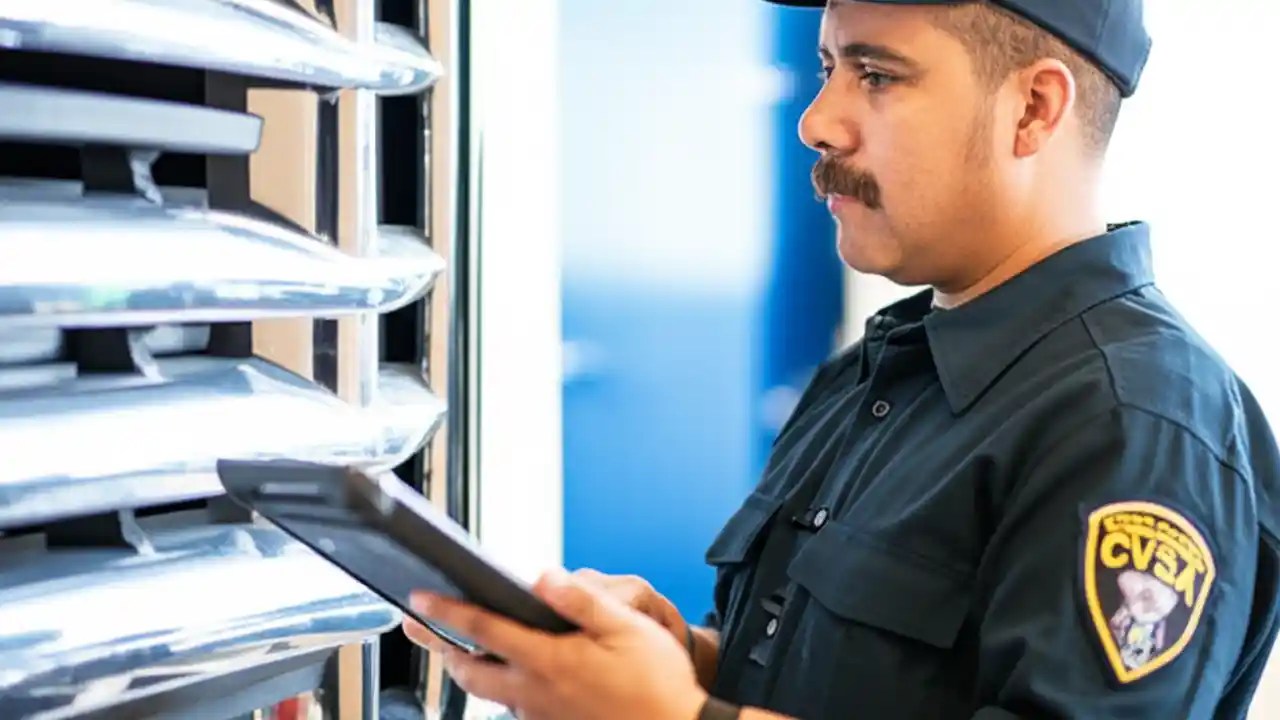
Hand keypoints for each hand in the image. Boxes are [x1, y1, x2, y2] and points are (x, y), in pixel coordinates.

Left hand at [401, 568, 707, 719]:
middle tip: (421, 627)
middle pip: (470, 671)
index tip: (420, 598)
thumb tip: (542, 577)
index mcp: (550, 661)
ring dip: (469, 670)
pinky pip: (514, 708)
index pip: (484, 630)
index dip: (447, 612)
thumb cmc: (657, 683)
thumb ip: (581, 601)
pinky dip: (501, 690)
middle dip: (442, 647)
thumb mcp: (627, 628)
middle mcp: (536, 693)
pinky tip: (513, 675)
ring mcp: (542, 715)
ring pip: (488, 694)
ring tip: (460, 648)